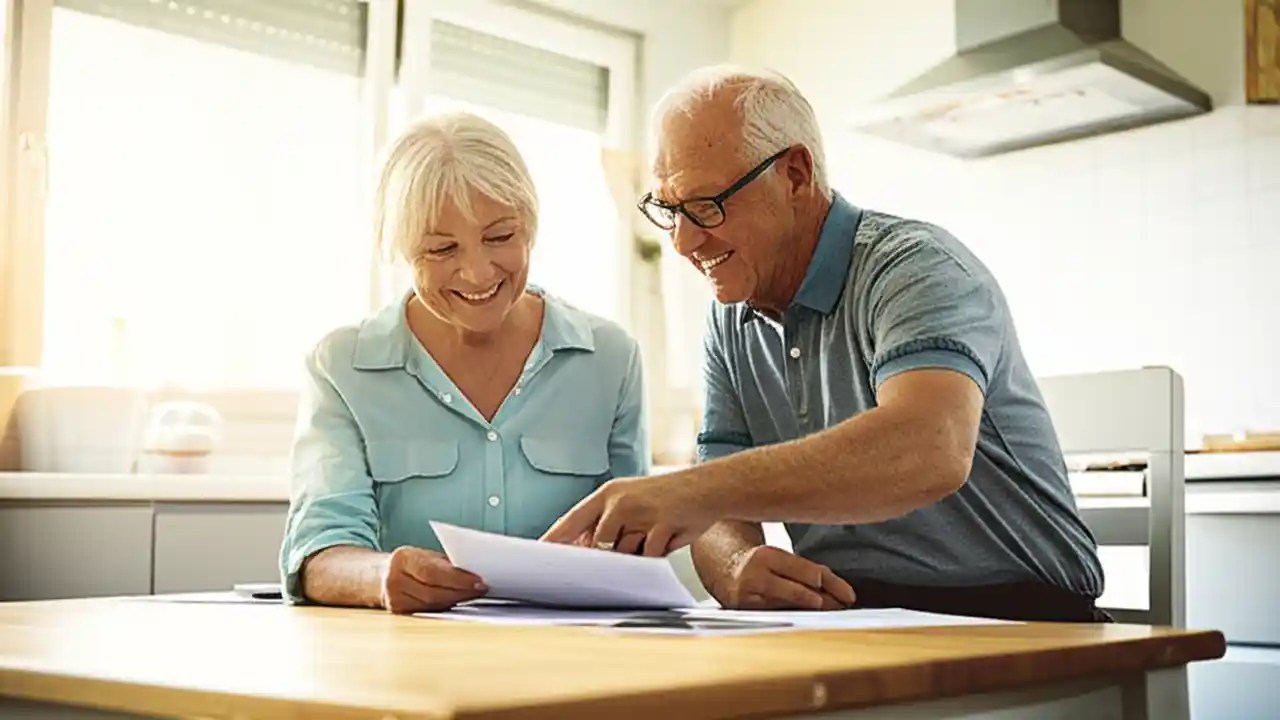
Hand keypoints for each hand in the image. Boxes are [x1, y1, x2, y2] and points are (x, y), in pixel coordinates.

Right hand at [379, 546, 486, 613]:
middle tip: (481, 589)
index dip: (458, 579)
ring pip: (432, 604)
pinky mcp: (398, 612)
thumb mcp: (426, 556)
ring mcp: (393, 598)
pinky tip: (457, 602)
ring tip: (473, 595)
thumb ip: (445, 564)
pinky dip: (444, 607)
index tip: (479, 582)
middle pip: (433, 592)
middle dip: (461, 592)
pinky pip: (427, 611)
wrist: (382, 574)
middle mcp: (394, 579)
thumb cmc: (412, 563)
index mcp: (402, 559)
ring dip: (456, 600)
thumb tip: (474, 573)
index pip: (433, 572)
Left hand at [541, 475, 716, 556]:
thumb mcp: (631, 502)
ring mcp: (639, 513)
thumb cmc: (666, 500)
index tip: (538, 555)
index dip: (554, 540)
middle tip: (621, 553)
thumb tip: (583, 549)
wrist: (706, 488)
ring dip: (638, 553)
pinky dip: (657, 554)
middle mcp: (619, 501)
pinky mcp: (660, 526)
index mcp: (608, 494)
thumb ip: (606, 524)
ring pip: (624, 554)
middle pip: (598, 544)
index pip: (572, 520)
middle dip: (607, 556)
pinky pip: (649, 556)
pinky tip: (668, 536)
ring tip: (654, 535)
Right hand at [713, 545, 855, 610]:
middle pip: (800, 592)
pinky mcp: (746, 613)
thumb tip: (837, 588)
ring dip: (814, 612)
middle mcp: (756, 575)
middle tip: (844, 607)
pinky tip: (808, 620)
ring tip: (832, 614)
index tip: (849, 595)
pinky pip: (777, 616)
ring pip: (790, 607)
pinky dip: (795, 618)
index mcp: (768, 556)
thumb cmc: (758, 563)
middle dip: (826, 602)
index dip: (832, 585)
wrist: (722, 568)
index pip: (808, 572)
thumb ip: (806, 570)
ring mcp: (749, 597)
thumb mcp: (780, 558)